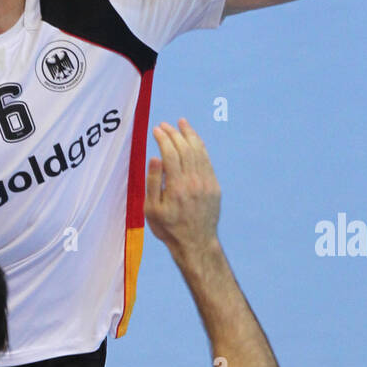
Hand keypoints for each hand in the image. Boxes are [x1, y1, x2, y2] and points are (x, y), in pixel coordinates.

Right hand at [144, 119, 220, 257]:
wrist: (195, 244)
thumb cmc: (168, 228)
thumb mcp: (152, 210)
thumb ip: (152, 183)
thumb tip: (155, 158)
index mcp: (176, 187)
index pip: (170, 153)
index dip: (163, 138)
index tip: (156, 129)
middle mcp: (193, 182)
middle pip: (185, 149)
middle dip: (174, 133)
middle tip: (165, 125)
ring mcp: (206, 183)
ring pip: (199, 151)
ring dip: (189, 135)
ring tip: (182, 123)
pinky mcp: (214, 186)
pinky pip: (207, 161)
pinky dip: (200, 147)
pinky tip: (194, 140)